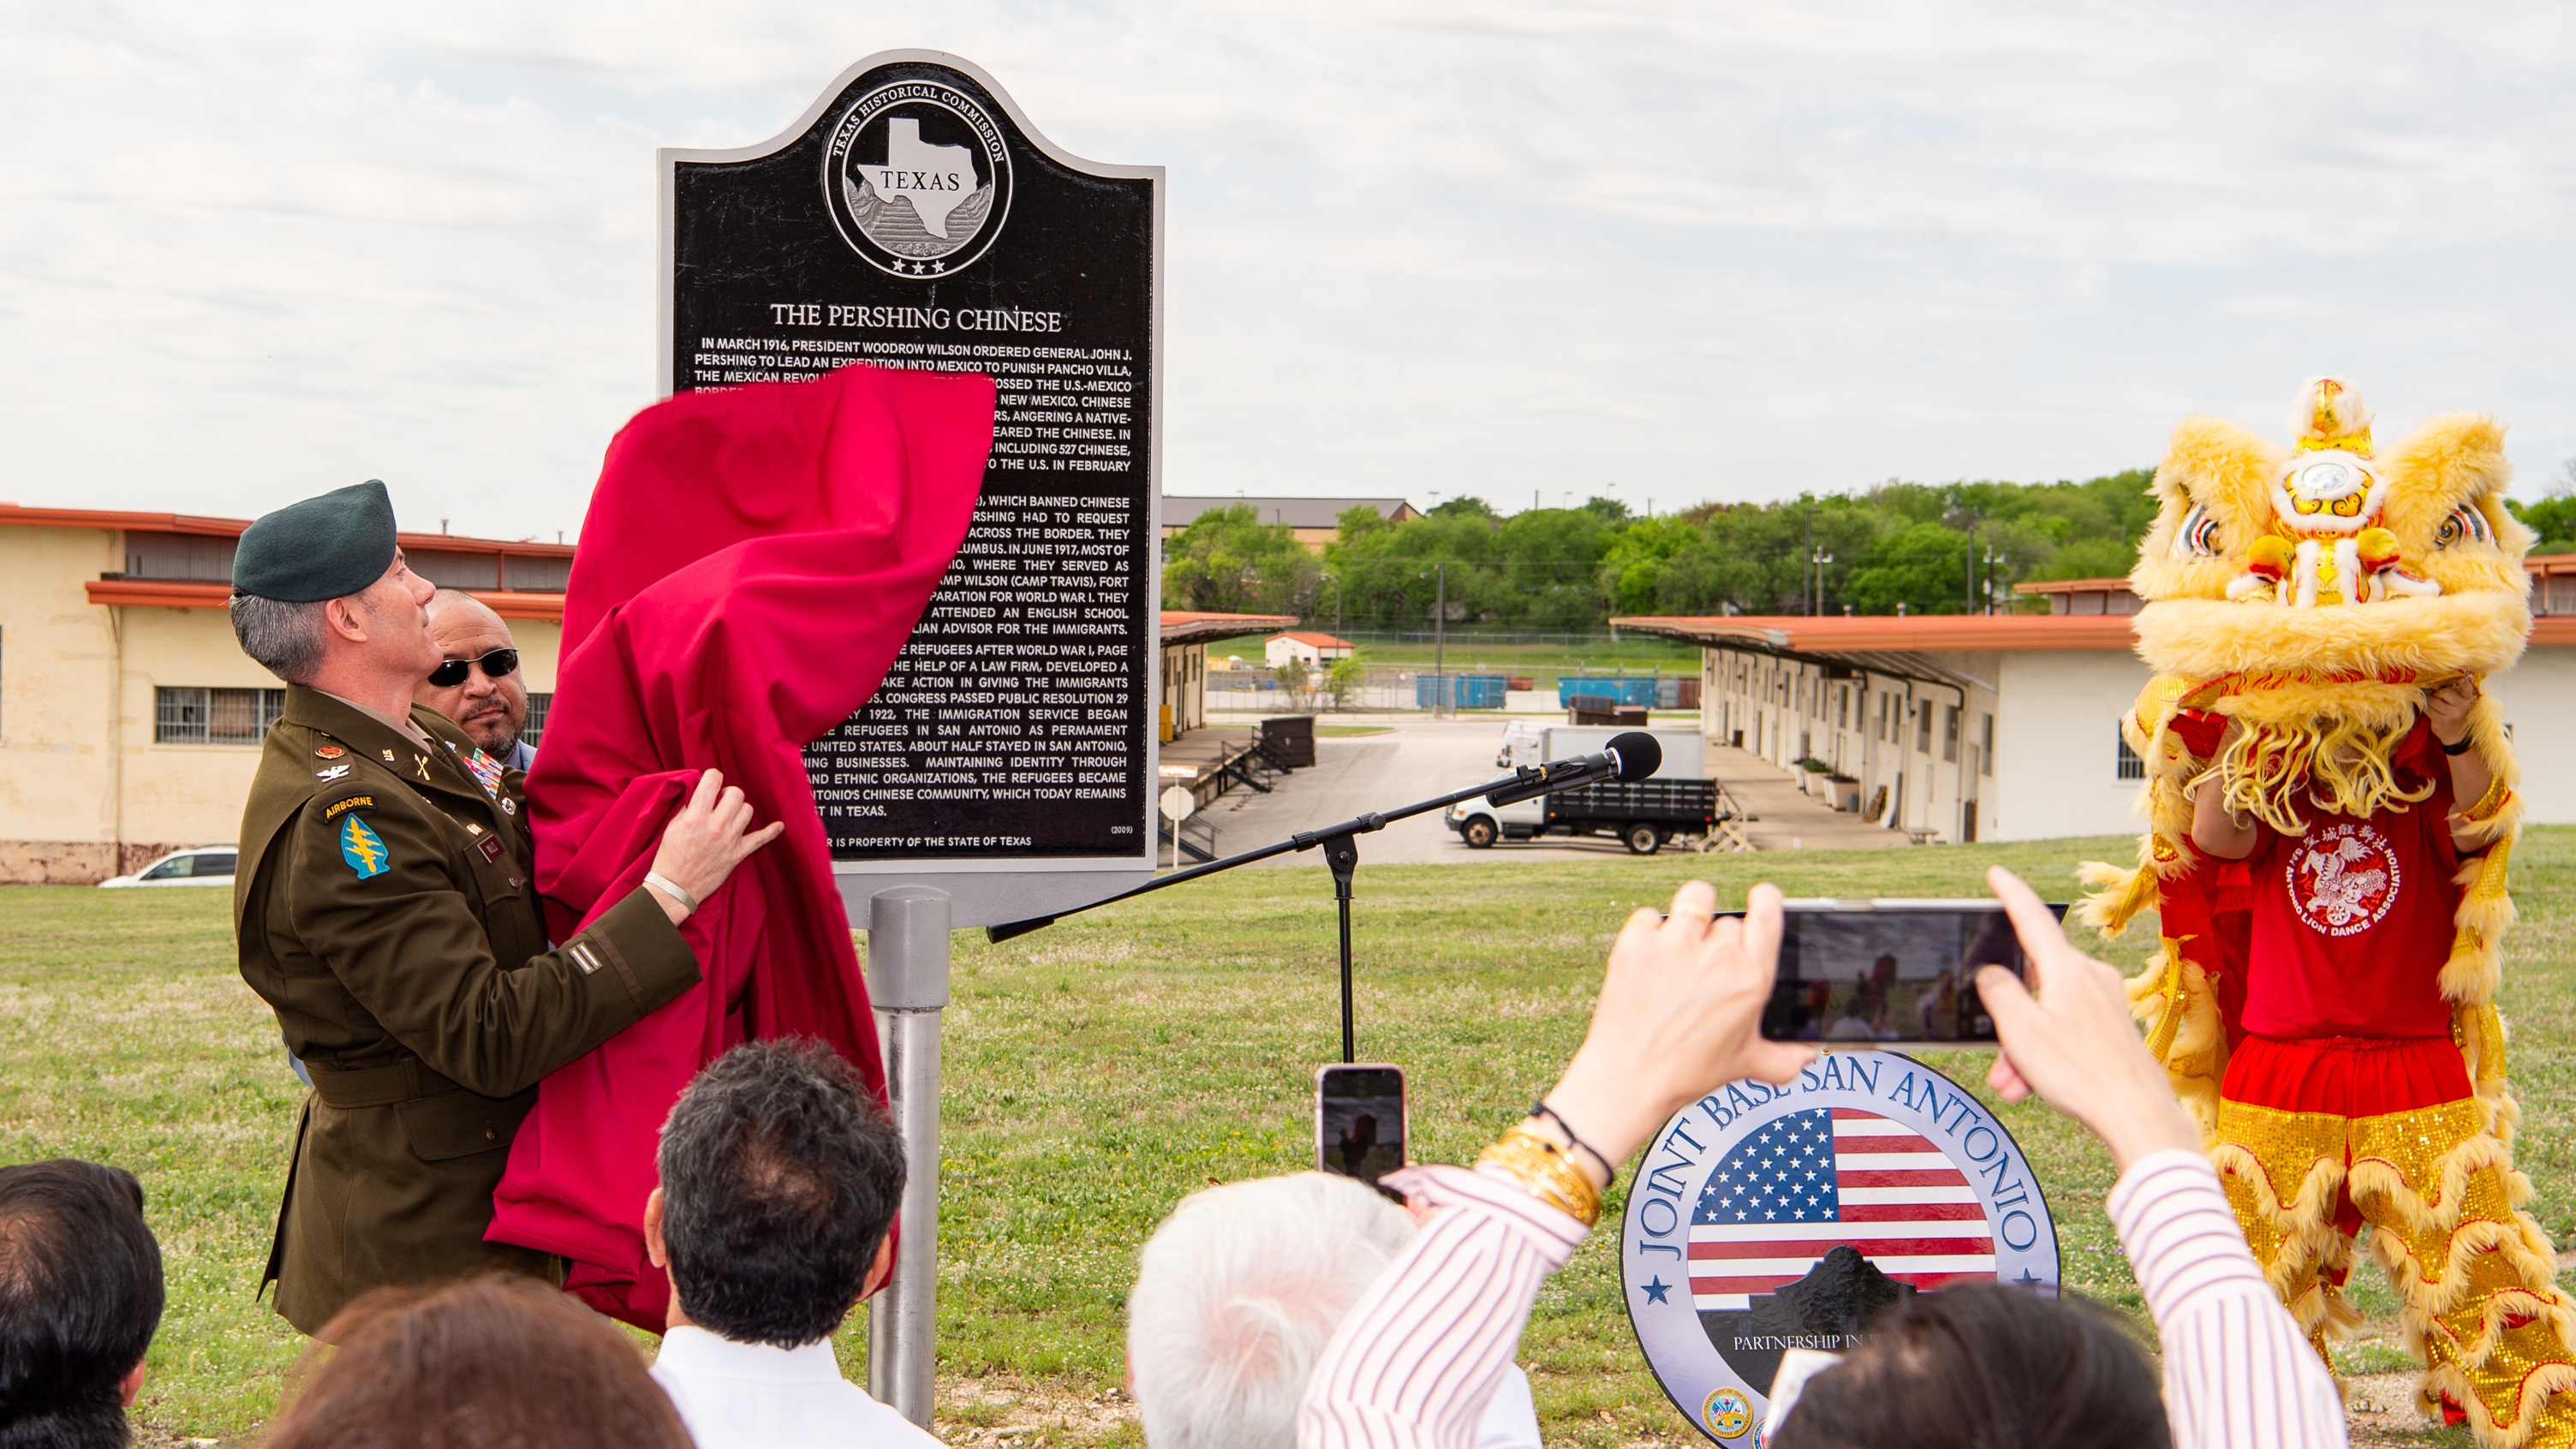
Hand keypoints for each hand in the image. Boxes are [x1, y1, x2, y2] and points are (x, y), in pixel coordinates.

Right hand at [644, 769, 784, 920]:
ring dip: (739, 810)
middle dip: (728, 793)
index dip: (713, 776)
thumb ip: (688, 806)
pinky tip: (779, 826)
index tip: (712, 781)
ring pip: (747, 810)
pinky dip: (771, 832)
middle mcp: (715, 826)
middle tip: (720, 802)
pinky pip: (761, 839)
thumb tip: (699, 790)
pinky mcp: (738, 854)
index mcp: (696, 817)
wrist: (675, 887)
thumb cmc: (670, 857)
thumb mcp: (672, 826)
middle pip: (736, 793)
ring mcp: (729, 840)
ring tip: (730, 816)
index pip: (713, 782)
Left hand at [1544, 881, 1815, 1182]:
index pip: (1768, 911)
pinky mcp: (1637, 943)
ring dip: (1690, 916)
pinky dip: (1649, 931)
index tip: (1761, 897)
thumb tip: (1808, 1054)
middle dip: (1718, 937)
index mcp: (1750, 978)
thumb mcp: (1745, 1064)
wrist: (1628, 1079)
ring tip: (1681, 944)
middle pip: (1727, 919)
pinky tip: (1649, 959)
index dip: (1765, 898)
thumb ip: (1784, 1058)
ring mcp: (1675, 945)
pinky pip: (1650, 916)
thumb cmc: (1686, 1072)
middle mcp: (1716, 956)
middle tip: (1705, 967)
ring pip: (1694, 899)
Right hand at [1975, 866, 2199, 1171]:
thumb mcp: (2021, 1031)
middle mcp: (2090, 977)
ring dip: (2026, 1045)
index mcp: (2066, 969)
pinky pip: (2069, 1028)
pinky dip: (2048, 1050)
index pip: (2032, 918)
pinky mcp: (2115, 1025)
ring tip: (2016, 1083)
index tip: (1997, 874)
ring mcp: (2106, 1001)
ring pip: (2049, 1011)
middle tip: (1997, 1060)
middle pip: (2033, 983)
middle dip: (2009, 1020)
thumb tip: (1992, 973)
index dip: (2010, 893)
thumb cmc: (2082, 1073)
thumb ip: (1998, 992)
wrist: (2138, 1114)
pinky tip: (2040, 1083)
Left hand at [2423, 675, 2478, 745]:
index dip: (2465, 684)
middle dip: (2436, 693)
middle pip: (2445, 692)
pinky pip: (2427, 708)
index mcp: (2467, 699)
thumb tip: (2429, 687)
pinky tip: (2423, 705)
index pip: (2468, 689)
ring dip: (2427, 699)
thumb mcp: (2456, 703)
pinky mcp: (2442, 721)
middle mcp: (2462, 706)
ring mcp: (2452, 714)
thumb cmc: (2452, 712)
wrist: (2454, 733)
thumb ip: (2450, 693)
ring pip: (2433, 700)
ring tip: (2428, 700)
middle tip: (2435, 696)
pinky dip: (2423, 705)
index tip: (2461, 679)